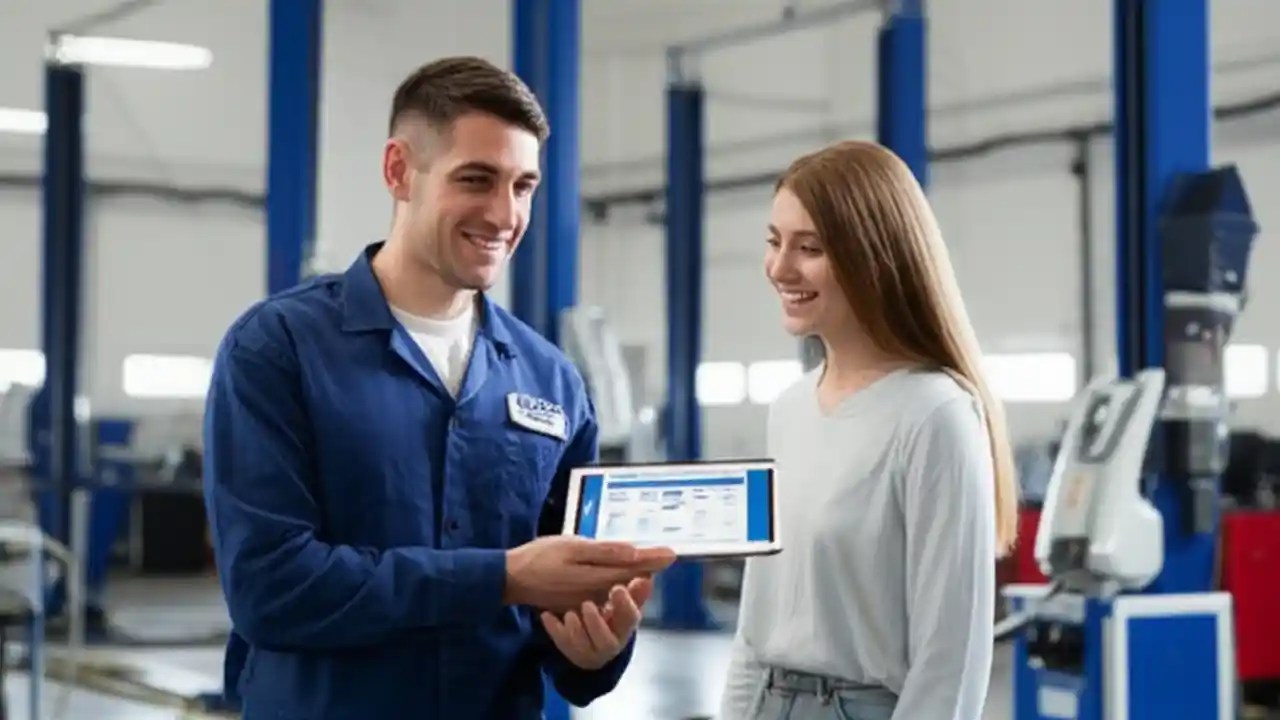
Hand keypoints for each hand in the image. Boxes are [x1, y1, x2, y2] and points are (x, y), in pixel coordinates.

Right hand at [504, 536, 674, 611]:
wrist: (512, 579)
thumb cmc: (540, 558)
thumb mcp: (572, 547)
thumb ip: (604, 551)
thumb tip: (634, 552)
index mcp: (597, 577)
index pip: (633, 567)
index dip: (653, 559)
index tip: (672, 553)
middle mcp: (596, 593)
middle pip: (628, 579)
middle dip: (647, 567)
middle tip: (664, 555)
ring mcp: (587, 599)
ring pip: (617, 586)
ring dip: (632, 574)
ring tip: (647, 561)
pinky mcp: (577, 601)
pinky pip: (603, 592)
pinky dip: (614, 581)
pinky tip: (618, 572)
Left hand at [540, 576, 654, 669]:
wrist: (593, 641)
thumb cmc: (611, 612)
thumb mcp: (622, 600)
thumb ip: (634, 591)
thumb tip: (648, 577)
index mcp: (625, 626)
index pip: (630, 619)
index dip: (625, 605)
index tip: (616, 588)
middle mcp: (610, 642)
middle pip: (607, 640)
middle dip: (596, 624)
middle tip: (587, 604)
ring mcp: (590, 650)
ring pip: (583, 647)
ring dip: (576, 630)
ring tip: (569, 613)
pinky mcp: (572, 652)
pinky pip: (561, 645)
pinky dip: (554, 629)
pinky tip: (546, 614)